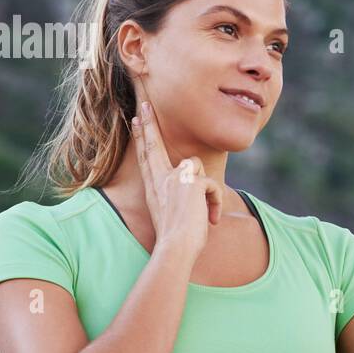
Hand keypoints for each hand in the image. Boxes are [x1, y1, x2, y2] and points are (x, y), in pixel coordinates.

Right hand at [131, 99, 222, 260]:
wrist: (175, 247)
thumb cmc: (177, 238)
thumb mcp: (172, 213)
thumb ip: (178, 194)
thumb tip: (195, 181)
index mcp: (153, 187)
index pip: (146, 157)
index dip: (143, 138)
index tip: (137, 121)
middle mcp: (160, 179)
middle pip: (153, 146)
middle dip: (150, 124)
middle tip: (144, 105)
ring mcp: (174, 178)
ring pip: (196, 166)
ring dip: (208, 190)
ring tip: (206, 213)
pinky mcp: (191, 181)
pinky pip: (212, 184)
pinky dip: (216, 201)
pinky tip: (211, 218)